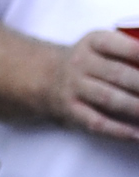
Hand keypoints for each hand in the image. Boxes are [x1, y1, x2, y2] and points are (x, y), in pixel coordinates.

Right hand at [43, 25, 138, 143]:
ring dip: (137, 107)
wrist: (47, 76)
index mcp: (94, 42)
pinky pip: (96, 122)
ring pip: (109, 98)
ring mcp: (74, 87)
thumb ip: (131, 50)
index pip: (123, 46)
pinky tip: (137, 134)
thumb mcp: (105, 46)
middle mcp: (81, 62)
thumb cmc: (92, 62)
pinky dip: (119, 130)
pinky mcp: (71, 110)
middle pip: (119, 74)